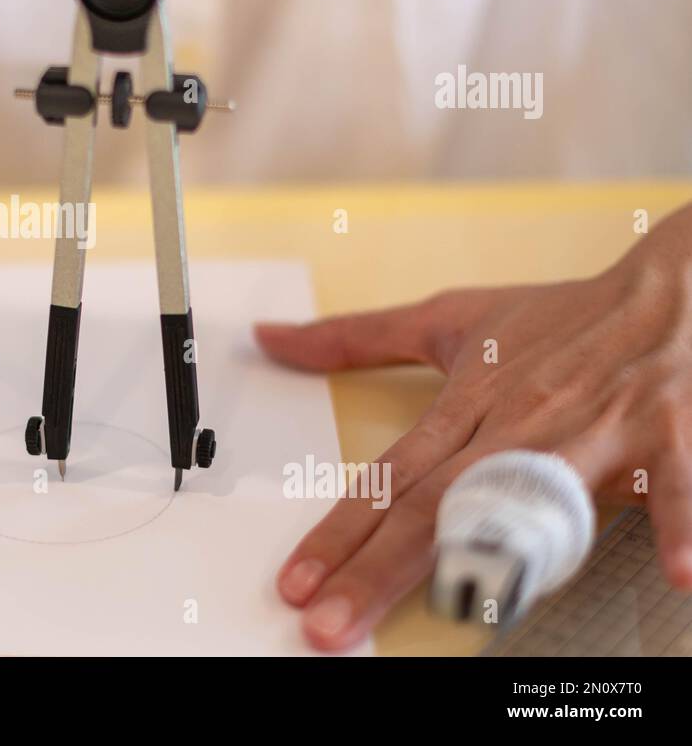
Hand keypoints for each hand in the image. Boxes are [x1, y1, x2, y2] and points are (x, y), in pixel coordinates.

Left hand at [254, 203, 691, 650]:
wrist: (667, 292)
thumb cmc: (559, 317)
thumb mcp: (449, 318)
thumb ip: (355, 337)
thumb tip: (268, 338)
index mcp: (470, 404)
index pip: (388, 479)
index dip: (337, 533)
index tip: (295, 584)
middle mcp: (519, 424)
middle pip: (436, 505)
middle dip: (377, 569)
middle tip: (328, 625)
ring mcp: (592, 433)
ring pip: (533, 501)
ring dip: (497, 559)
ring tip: (454, 612)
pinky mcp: (666, 439)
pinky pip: (675, 487)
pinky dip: (682, 526)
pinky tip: (683, 576)